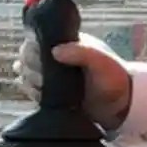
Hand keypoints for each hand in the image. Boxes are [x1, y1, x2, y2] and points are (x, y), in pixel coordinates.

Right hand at [13, 30, 132, 129]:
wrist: (120, 106)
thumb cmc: (115, 79)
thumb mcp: (102, 61)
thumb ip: (82, 52)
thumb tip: (55, 51)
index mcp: (69, 43)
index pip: (39, 39)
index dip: (32, 48)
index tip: (35, 59)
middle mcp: (59, 57)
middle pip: (28, 56)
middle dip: (29, 66)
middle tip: (41, 77)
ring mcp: (54, 74)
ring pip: (26, 72)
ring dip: (29, 79)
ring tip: (43, 87)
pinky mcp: (52, 92)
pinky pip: (31, 88)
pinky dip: (31, 91)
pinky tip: (39, 94)